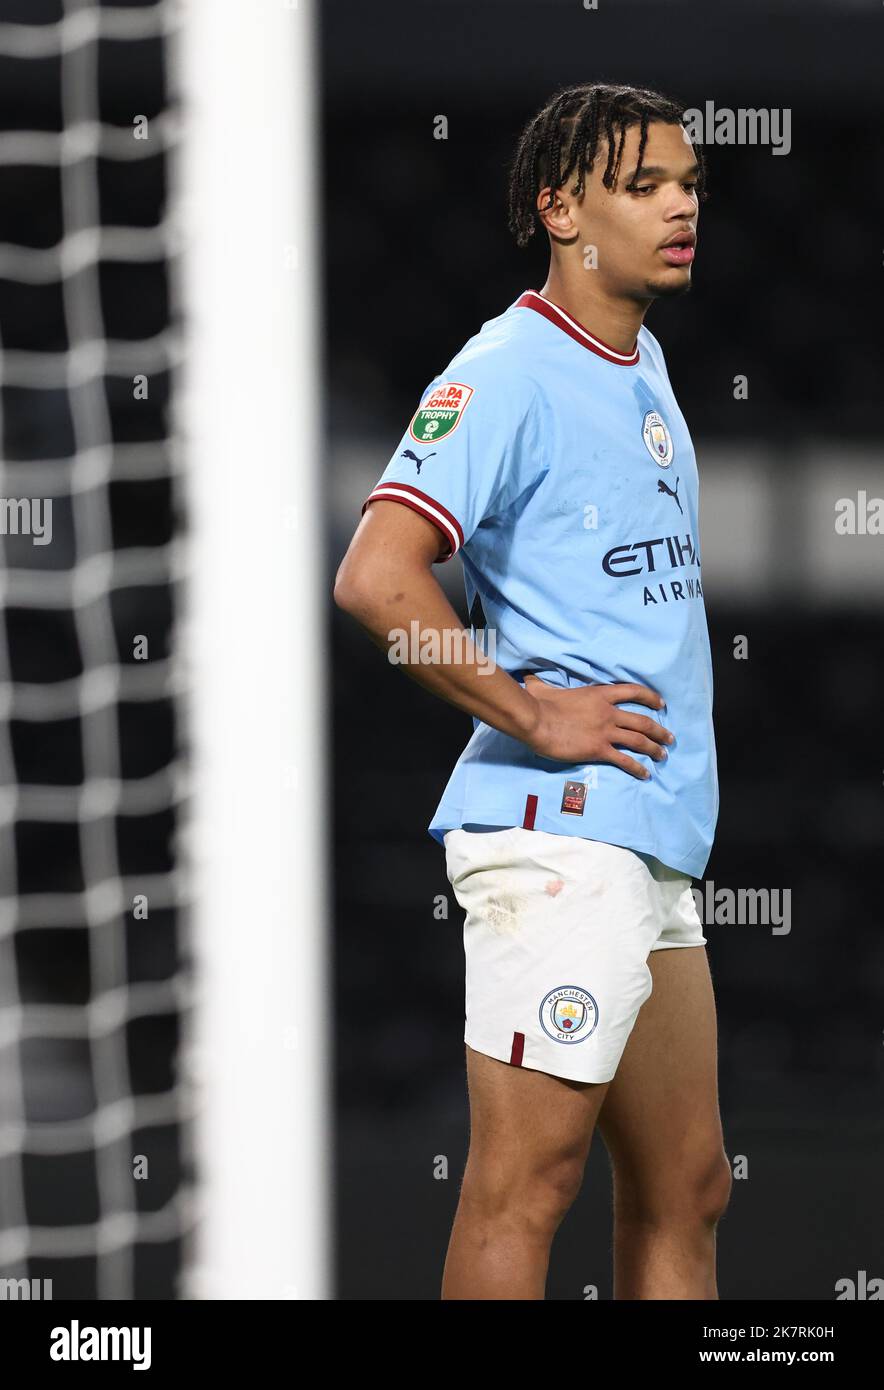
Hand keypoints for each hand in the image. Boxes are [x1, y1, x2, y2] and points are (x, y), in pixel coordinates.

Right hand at [522, 676, 672, 778]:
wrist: (536, 720)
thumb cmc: (539, 703)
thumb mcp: (544, 687)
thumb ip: (542, 683)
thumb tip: (529, 678)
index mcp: (600, 694)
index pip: (633, 692)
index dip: (650, 697)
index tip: (661, 704)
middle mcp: (609, 712)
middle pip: (643, 721)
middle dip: (659, 731)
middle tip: (669, 738)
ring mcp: (605, 732)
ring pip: (639, 741)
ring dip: (654, 749)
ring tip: (663, 756)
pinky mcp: (599, 750)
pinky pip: (624, 760)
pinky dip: (637, 768)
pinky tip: (645, 774)